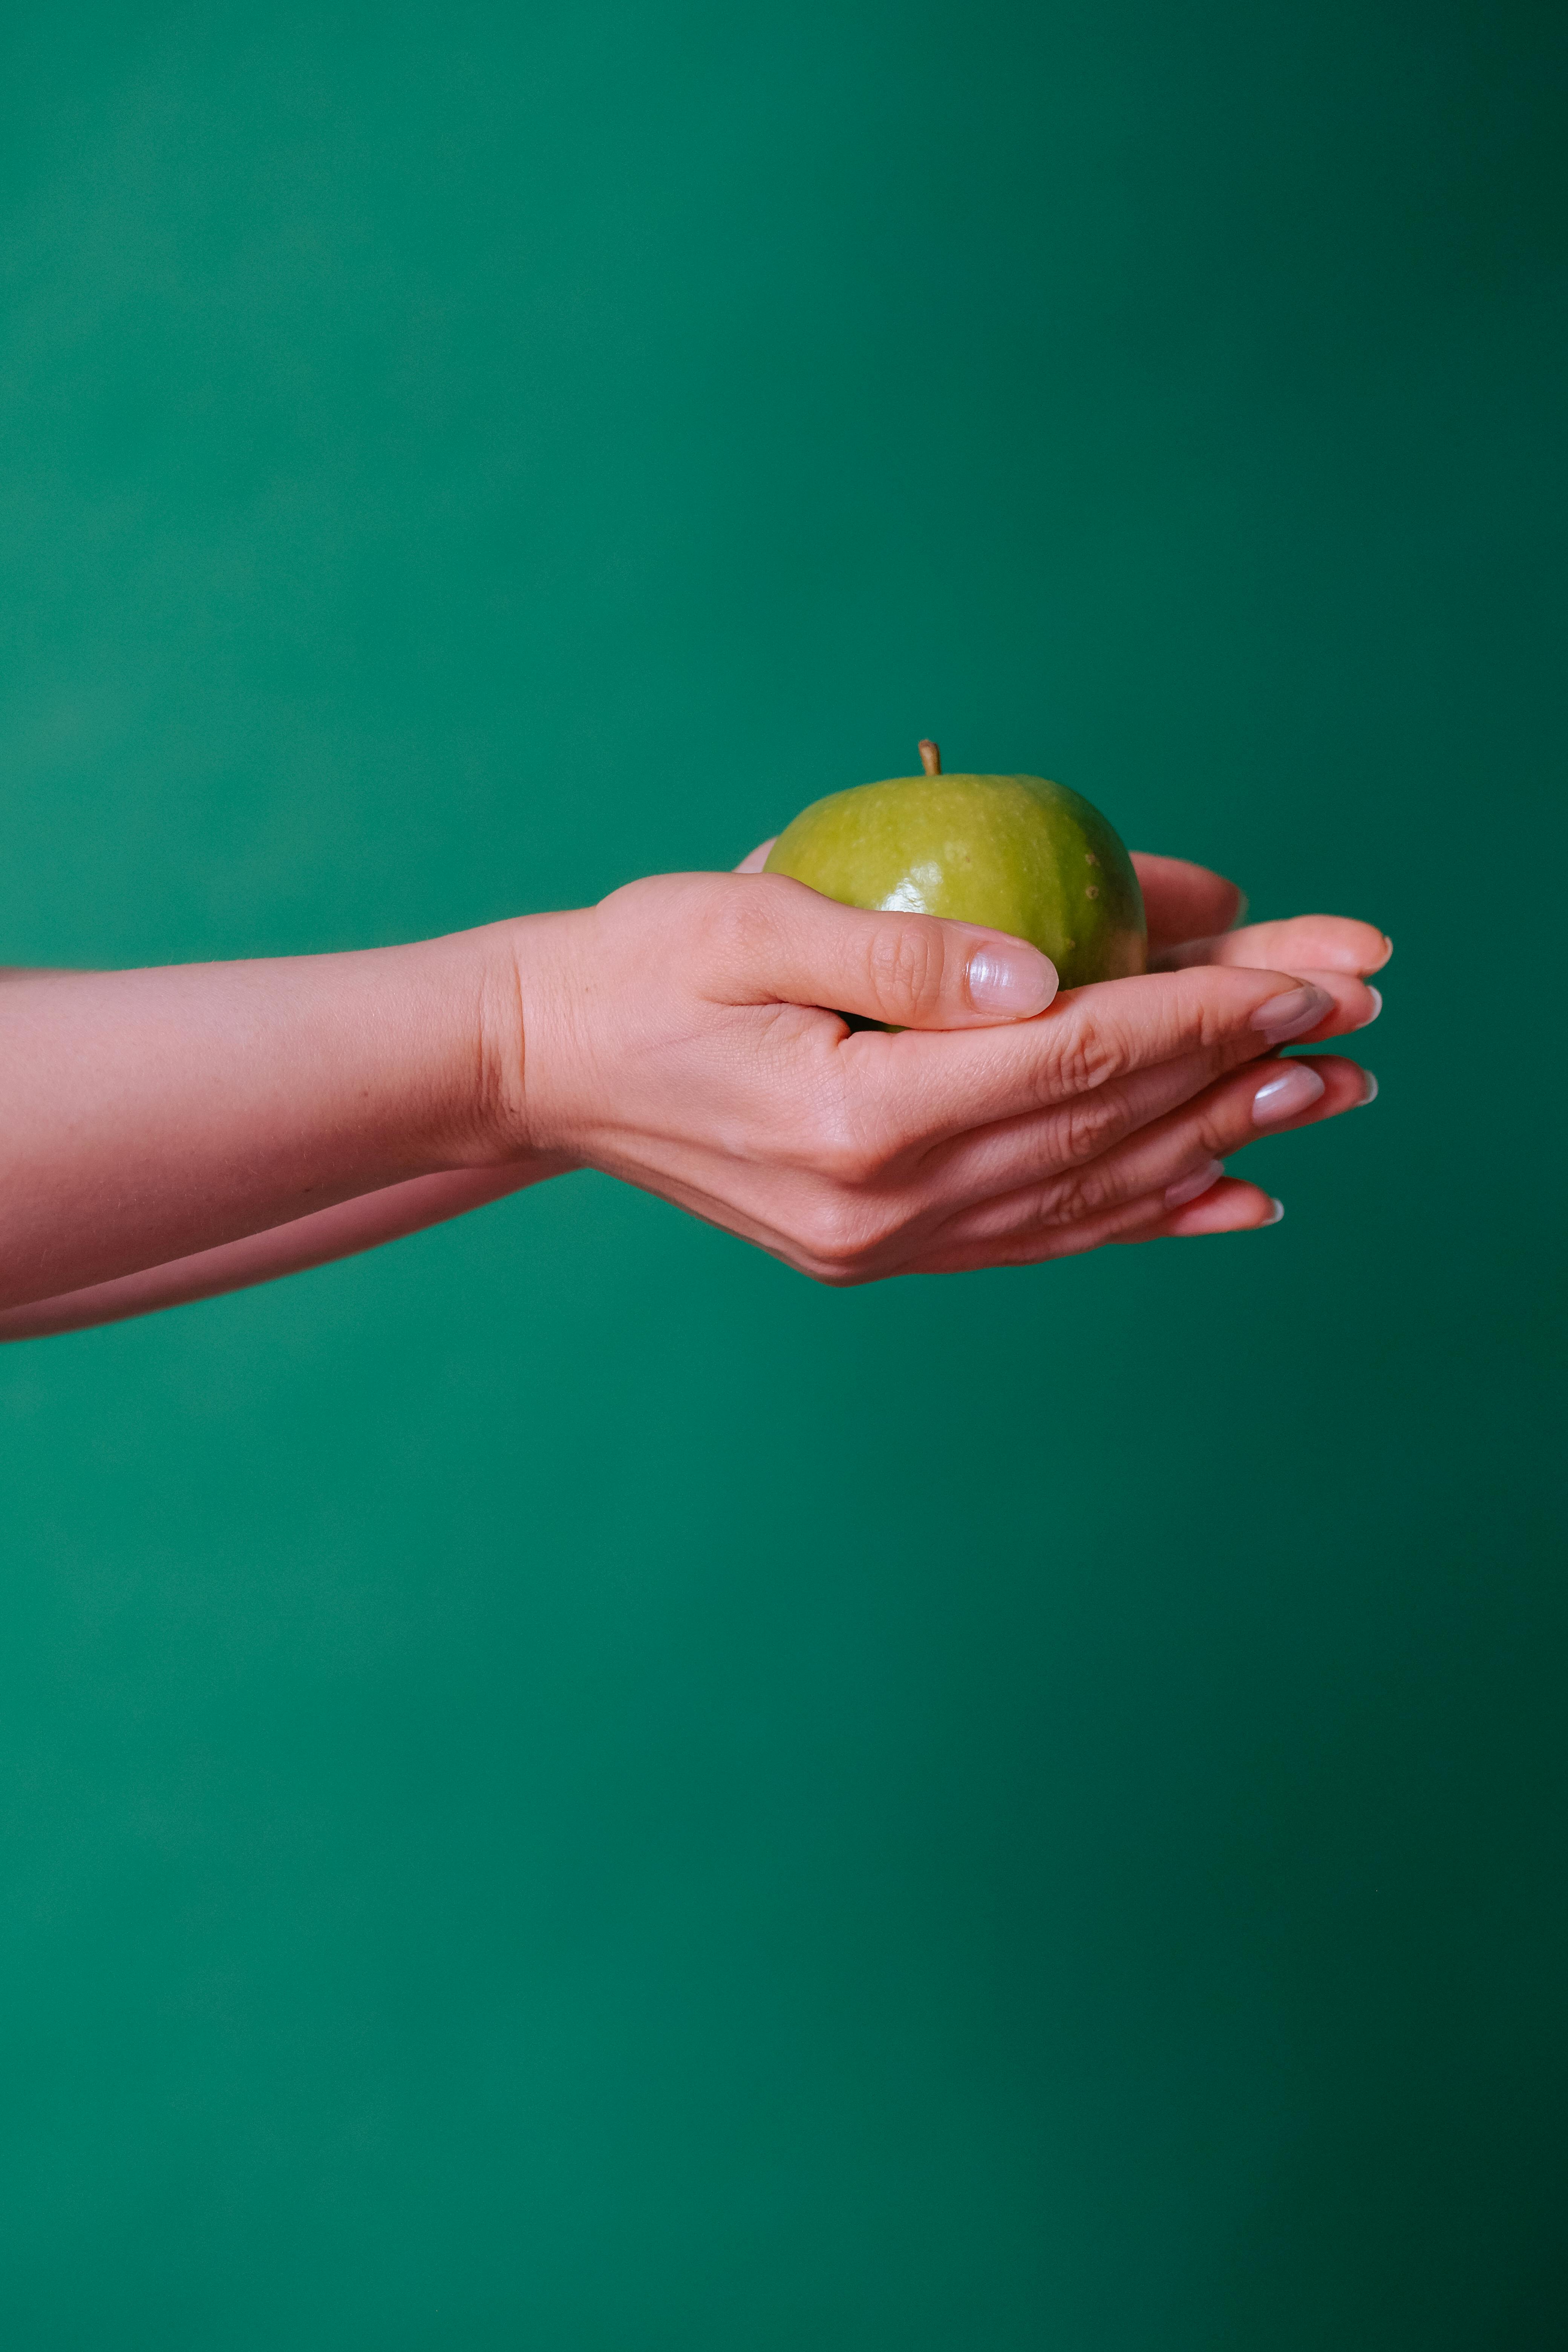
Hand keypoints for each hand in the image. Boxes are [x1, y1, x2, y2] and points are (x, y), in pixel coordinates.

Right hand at [501, 855, 1384, 1282]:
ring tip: (1324, 1100)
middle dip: (1245, 1073)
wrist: (543, 1068)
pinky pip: (1042, 1240)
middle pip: (1105, 1131)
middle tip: (1362, 1031)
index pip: (1076, 1056)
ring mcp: (881, 1244)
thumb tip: (1043, 972)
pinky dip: (1141, 1216)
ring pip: (1091, 1195)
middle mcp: (882, 1206)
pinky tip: (1223, 1196)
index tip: (1316, 973)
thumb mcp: (747, 920)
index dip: (1207, 1012)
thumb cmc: (636, 965)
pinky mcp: (878, 1249)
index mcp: (854, 1120)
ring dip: (1218, 1144)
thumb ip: (899, 953)